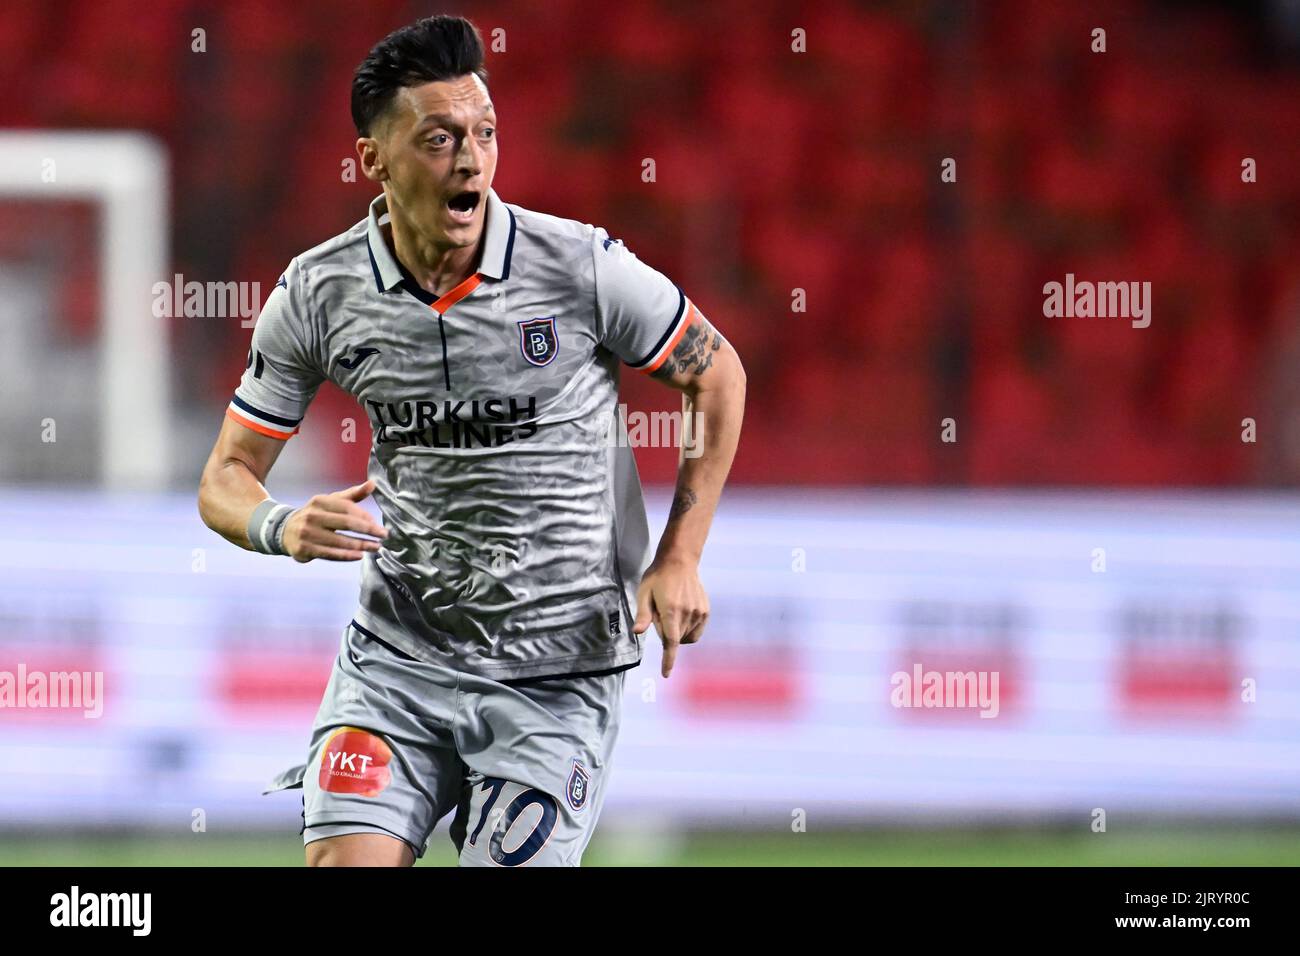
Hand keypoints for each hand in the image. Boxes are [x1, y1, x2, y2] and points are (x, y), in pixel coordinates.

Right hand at [282, 479, 387, 562]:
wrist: (285, 530)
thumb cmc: (316, 515)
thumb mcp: (330, 502)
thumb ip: (352, 495)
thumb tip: (373, 484)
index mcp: (320, 501)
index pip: (348, 508)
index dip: (365, 517)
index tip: (378, 525)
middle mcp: (312, 515)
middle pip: (346, 523)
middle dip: (368, 530)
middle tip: (384, 536)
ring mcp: (307, 533)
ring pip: (340, 541)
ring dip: (361, 545)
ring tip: (376, 547)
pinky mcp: (304, 549)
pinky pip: (330, 554)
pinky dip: (346, 555)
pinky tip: (360, 556)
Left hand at [633, 555, 708, 677]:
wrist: (679, 561)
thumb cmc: (657, 577)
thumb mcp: (644, 593)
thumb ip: (643, 614)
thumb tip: (637, 632)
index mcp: (671, 610)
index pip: (671, 642)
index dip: (668, 660)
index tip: (666, 674)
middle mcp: (687, 613)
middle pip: (675, 639)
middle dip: (665, 633)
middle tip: (660, 614)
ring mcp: (699, 612)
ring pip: (686, 637)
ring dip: (677, 632)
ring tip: (672, 611)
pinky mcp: (706, 611)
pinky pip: (696, 631)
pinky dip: (688, 629)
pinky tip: (682, 614)